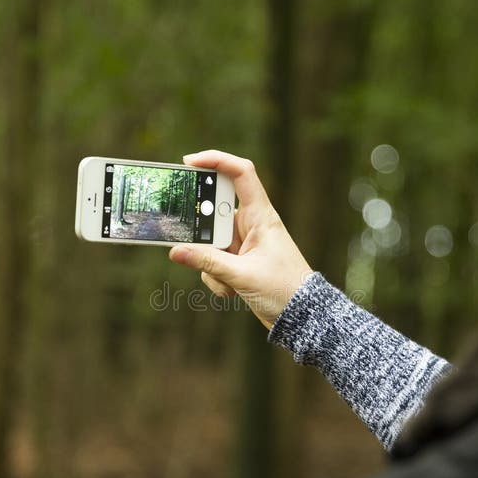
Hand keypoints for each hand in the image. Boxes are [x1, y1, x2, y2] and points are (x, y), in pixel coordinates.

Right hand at [168, 150, 312, 329]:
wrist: (301, 317)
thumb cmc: (284, 290)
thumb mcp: (242, 276)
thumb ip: (207, 262)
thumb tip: (175, 251)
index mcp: (261, 216)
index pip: (240, 173)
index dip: (216, 160)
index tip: (188, 163)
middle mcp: (251, 225)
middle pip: (214, 212)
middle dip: (202, 234)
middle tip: (195, 247)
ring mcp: (243, 244)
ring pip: (210, 243)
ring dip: (211, 266)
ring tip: (230, 284)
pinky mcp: (238, 262)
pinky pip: (213, 263)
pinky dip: (217, 279)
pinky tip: (233, 292)